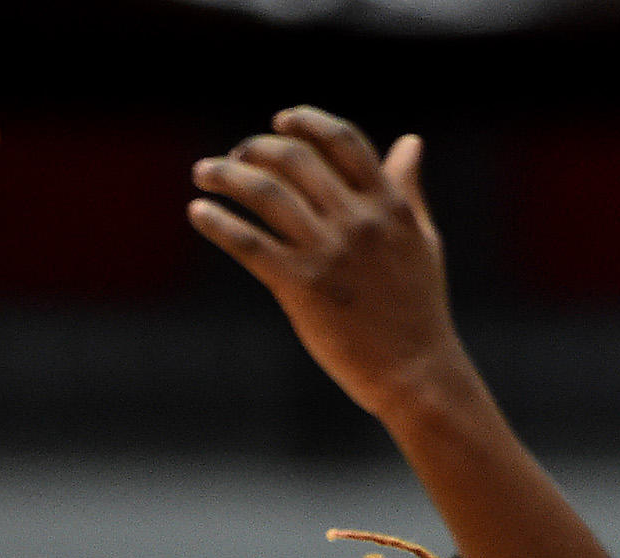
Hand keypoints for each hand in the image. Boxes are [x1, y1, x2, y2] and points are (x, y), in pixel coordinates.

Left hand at [189, 107, 464, 421]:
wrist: (415, 372)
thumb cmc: (418, 309)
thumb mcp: (421, 239)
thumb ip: (406, 189)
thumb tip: (410, 143)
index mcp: (387, 205)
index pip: (342, 142)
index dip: (307, 123)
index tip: (281, 122)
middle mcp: (357, 220)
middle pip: (296, 160)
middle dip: (257, 149)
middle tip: (234, 157)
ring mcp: (329, 252)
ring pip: (267, 194)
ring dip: (227, 176)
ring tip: (204, 173)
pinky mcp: (302, 287)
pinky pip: (250, 243)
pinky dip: (219, 223)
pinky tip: (198, 212)